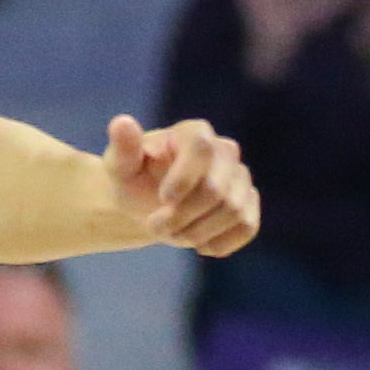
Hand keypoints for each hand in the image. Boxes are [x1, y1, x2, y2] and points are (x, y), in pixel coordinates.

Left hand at [103, 114, 256, 256]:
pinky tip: (199, 245)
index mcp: (195, 133)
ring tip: (172, 234)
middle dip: (184, 216)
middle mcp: (225, 150)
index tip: (162, 199)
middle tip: (155, 226)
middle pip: (218, 189)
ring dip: (198, 232)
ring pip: (233, 211)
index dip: (185, 179)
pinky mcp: (249, 203)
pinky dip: (221, 242)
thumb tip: (123, 124)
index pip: (202, 150)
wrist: (148, 204)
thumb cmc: (133, 180)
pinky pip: (247, 226)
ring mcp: (240, 177)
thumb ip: (123, 148)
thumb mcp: (120, 166)